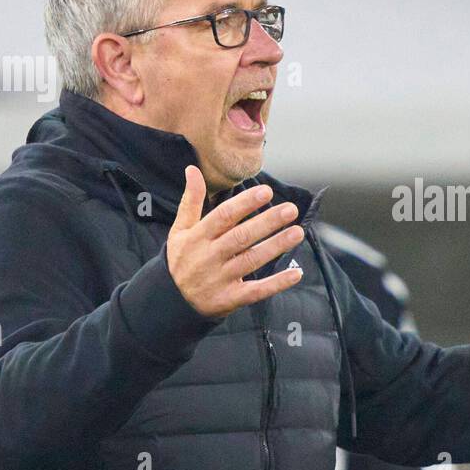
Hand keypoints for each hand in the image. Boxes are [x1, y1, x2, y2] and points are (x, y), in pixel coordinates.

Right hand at [166, 166, 305, 318]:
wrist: (171, 301)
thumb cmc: (182, 259)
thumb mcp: (180, 229)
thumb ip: (190, 200)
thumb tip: (192, 168)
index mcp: (197, 237)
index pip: (223, 217)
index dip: (245, 204)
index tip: (266, 191)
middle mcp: (208, 257)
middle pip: (241, 237)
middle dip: (267, 222)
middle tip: (290, 210)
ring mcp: (220, 280)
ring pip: (252, 261)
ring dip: (276, 246)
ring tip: (298, 232)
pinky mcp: (230, 299)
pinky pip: (257, 291)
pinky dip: (277, 283)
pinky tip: (296, 273)